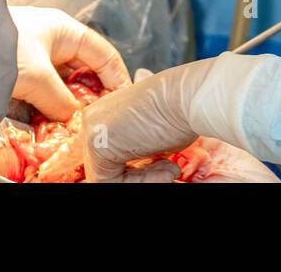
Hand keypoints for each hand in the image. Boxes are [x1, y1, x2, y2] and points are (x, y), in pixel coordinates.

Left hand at [10, 7, 128, 120]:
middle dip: (88, 97)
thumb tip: (70, 117)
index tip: (123, 102)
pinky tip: (46, 124)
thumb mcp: (37, 77)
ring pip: (59, 87)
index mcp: (63, 31)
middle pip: (81, 72)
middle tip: (95, 119)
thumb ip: (60, 101)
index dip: (116, 78)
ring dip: (63, 106)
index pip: (103, 54)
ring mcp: (32, 58)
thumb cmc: (0, 49)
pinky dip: (42, 109)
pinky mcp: (15, 75)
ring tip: (71, 126)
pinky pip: (37, 95)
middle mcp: (50, 42)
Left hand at [79, 59, 216, 181]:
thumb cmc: (180, 111)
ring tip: (171, 172)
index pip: (114, 152)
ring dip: (144, 179)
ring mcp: (92, 128)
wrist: (188, 98)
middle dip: (142, 173)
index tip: (169, 164)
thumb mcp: (155, 135)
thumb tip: (142, 170)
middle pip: (108, 163)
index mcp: (107, 111)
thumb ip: (139, 149)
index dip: (142, 166)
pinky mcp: (95, 142)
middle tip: (170, 170)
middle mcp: (94, 117)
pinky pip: (109, 179)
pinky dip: (139, 182)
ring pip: (107, 173)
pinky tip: (166, 172)